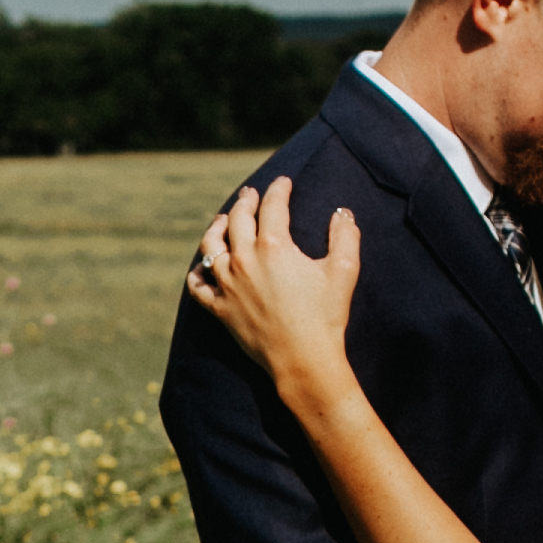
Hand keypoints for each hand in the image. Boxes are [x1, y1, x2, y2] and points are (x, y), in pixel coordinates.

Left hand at [186, 176, 361, 398]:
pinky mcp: (219, 308)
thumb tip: (342, 212)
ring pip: (211, 246)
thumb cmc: (325, 316)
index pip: (273, 206)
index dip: (278, 190)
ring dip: (216, 228)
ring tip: (222, 220)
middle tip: (251, 194)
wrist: (303, 359)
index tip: (283, 183)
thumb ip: (345, 236)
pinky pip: (198, 285)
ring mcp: (227, 284)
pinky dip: (198, 272)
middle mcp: (244, 260)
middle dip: (246, 201)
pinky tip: (202, 266)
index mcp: (274, 246)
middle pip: (238, 219)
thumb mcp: (344, 271)